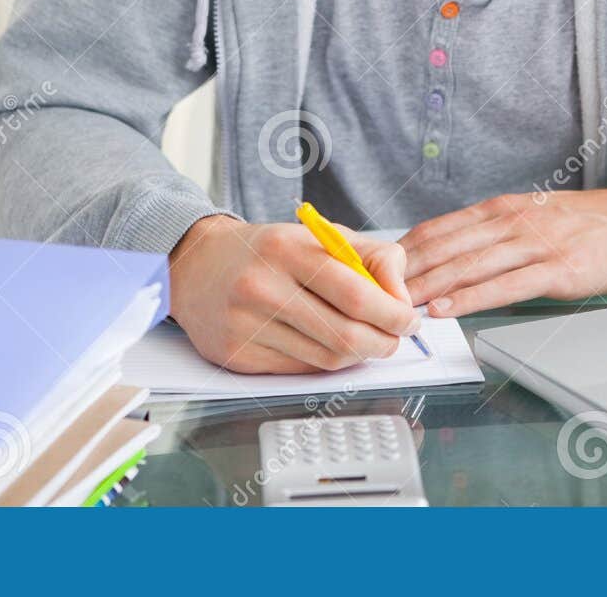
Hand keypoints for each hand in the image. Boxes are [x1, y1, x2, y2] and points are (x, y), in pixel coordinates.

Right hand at [167, 215, 420, 372]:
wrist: (197, 265)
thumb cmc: (269, 250)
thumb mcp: (321, 236)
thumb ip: (372, 257)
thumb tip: (403, 298)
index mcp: (287, 250)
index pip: (356, 293)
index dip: (393, 313)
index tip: (409, 319)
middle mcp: (262, 288)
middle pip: (344, 335)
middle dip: (383, 342)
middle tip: (395, 337)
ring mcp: (245, 327)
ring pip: (326, 360)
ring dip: (358, 355)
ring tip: (364, 339)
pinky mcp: (237, 357)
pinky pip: (300, 371)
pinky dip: (324, 362)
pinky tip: (326, 344)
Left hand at [398, 179, 606, 316]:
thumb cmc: (597, 224)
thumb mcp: (539, 216)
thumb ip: (500, 232)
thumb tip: (460, 254)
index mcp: (505, 207)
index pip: (440, 227)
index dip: (405, 250)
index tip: (378, 269)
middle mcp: (513, 221)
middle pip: (445, 247)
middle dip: (405, 272)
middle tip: (372, 292)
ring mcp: (534, 244)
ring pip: (466, 266)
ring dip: (426, 287)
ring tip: (396, 305)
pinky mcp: (557, 270)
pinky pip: (502, 286)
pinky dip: (469, 299)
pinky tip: (445, 310)